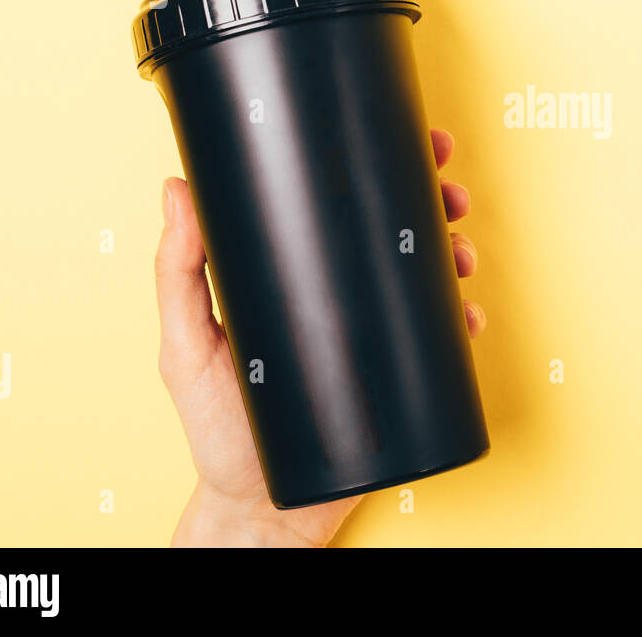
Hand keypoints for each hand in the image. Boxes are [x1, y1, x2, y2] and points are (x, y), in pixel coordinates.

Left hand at [157, 128, 483, 546]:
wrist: (260, 508)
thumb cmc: (218, 432)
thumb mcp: (185, 347)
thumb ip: (177, 274)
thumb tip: (175, 189)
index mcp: (290, 276)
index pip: (331, 208)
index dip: (366, 166)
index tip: (391, 132)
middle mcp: (336, 300)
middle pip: (390, 232)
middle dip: (430, 200)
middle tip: (447, 189)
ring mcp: (369, 336)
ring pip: (423, 277)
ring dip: (454, 250)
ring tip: (461, 250)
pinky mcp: (395, 376)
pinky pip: (438, 340)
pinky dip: (461, 320)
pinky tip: (466, 313)